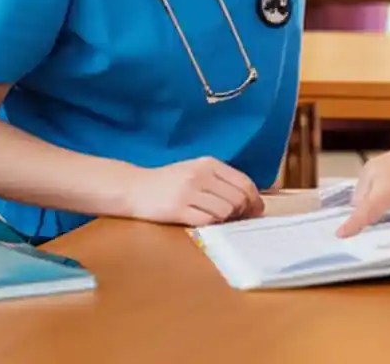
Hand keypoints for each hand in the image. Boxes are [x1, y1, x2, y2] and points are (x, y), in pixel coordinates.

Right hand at [126, 156, 263, 226]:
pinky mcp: (177, 209)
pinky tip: (204, 222)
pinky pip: (206, 221)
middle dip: (242, 212)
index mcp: (209, 164)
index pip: (244, 182)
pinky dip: (211, 225)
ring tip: (217, 220)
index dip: (254, 200)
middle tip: (237, 219)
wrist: (133, 188)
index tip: (256, 210)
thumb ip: (220, 180)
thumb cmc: (168, 181)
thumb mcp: (196, 171)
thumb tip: (250, 200)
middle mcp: (201, 175)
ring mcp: (189, 192)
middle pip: (238, 199)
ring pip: (225, 211)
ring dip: (226, 220)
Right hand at [335, 140, 389, 237]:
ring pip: (358, 196)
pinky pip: (362, 186)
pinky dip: (369, 193)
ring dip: (368, 204)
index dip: (353, 224)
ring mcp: (370, 169)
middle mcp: (375, 177)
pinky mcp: (370, 165)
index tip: (341, 234)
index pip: (367, 210)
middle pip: (360, 206)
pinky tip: (388, 191)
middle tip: (387, 218)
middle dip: (368, 216)